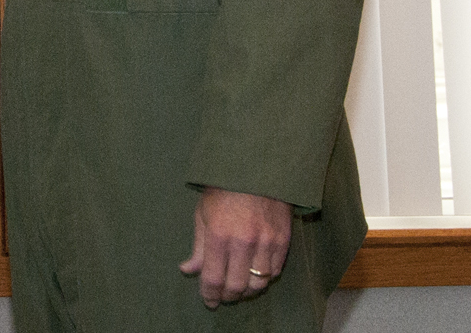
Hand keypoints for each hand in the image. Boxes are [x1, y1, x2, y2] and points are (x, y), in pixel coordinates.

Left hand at [179, 187, 292, 307]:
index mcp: (219, 234)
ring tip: (239, 288)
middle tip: (223, 296)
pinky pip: (275, 271)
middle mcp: (244, 241)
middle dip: (228, 296)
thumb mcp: (203, 214)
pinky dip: (265, 278)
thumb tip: (187, 270)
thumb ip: (198, 247)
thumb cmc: (223, 190)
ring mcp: (266, 242)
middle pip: (238, 286)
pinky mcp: (283, 240)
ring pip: (259, 283)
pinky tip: (256, 274)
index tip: (208, 301)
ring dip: (248, 291)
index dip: (209, 294)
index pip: (213, 277)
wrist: (255, 169)